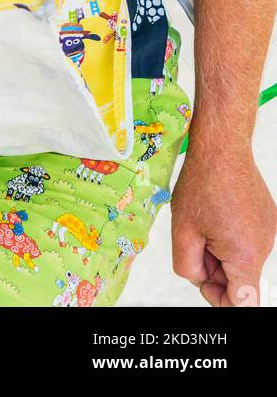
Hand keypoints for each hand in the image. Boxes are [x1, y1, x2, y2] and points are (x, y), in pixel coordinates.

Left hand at [171, 143, 276, 305]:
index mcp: (246, 255)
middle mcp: (264, 246)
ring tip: (205, 222)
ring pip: (242, 259)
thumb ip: (189, 267)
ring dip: (221, 252)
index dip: (218, 299)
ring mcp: (269, 231)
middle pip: (239, 280)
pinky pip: (248, 240)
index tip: (203, 281)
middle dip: (214, 269)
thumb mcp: (183, 231)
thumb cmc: (202, 183)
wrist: (221, 147)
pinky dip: (230, 236)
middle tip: (196, 241)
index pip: (243, 302)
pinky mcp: (267, 218)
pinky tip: (216, 214)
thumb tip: (199, 279)